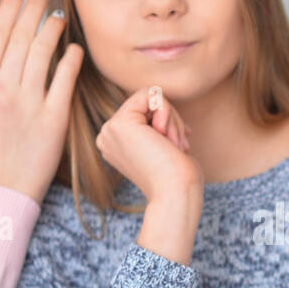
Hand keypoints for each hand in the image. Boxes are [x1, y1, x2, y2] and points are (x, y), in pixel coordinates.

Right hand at [0, 0, 84, 203]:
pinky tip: (74, 47)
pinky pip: (62, 82)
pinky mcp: (53, 119)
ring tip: (59, 14)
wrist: (3, 187)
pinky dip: (69, 61)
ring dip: (51, 29)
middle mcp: (2, 91)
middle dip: (32, 10)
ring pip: (40, 55)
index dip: (8, 10)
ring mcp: (28, 105)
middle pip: (19, 39)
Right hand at [94, 86, 200, 202]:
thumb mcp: (162, 143)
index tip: (180, 144)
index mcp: (115, 142)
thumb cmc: (178, 175)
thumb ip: (152, 122)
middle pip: (146, 103)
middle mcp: (107, 136)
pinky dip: (168, 111)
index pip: (144, 111)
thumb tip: (155, 95)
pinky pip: (151, 95)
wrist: (176, 192)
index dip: (168, 122)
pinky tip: (165, 136)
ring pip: (151, 98)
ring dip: (172, 120)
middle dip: (172, 120)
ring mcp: (110, 129)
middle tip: (180, 146)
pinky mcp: (121, 123)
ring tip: (175, 146)